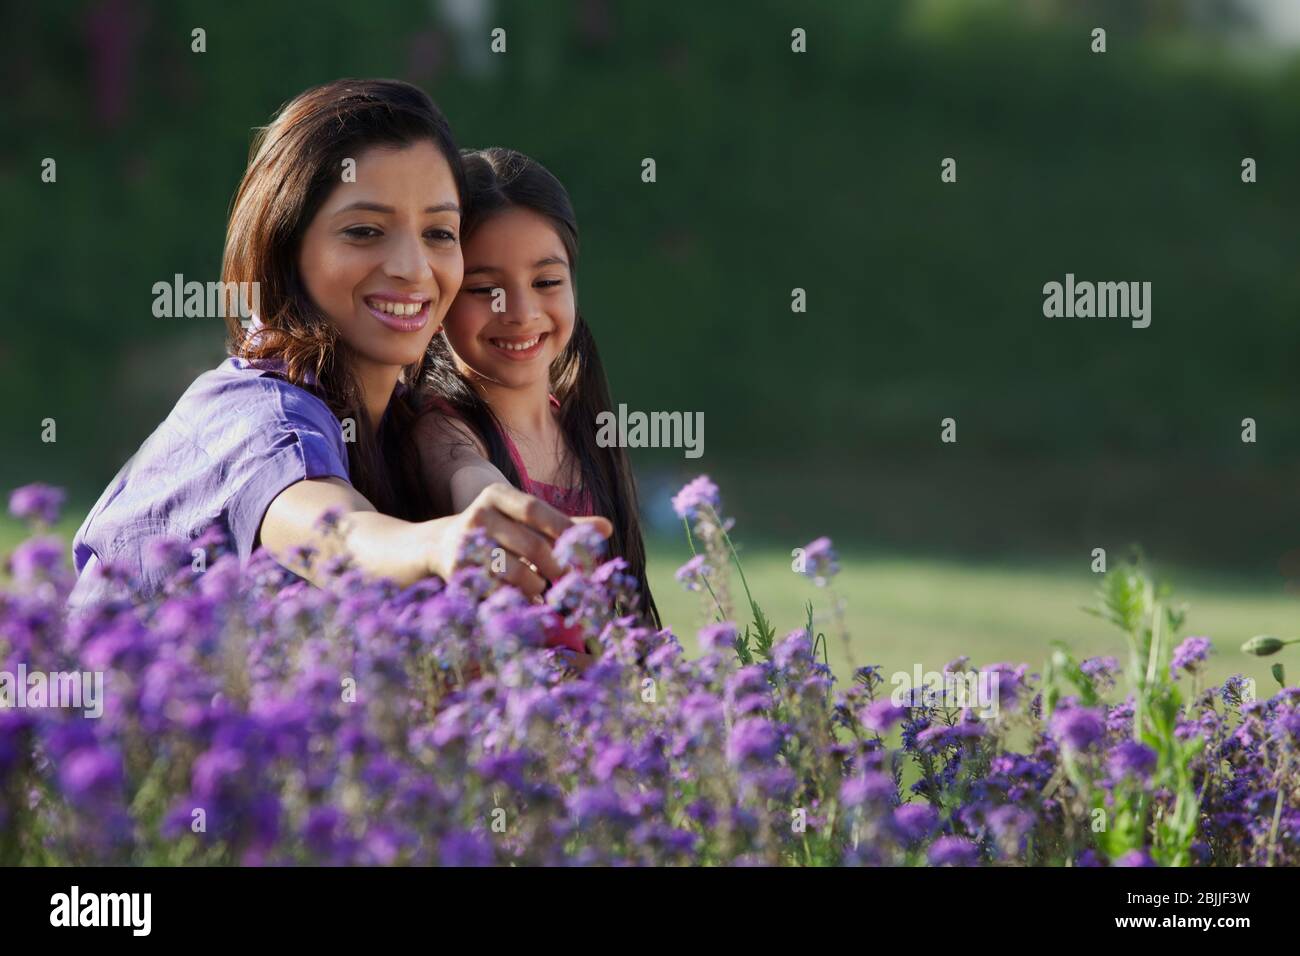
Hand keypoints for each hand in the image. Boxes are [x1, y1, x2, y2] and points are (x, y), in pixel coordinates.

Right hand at [427, 484, 611, 598]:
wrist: (438, 547)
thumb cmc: (498, 533)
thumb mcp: (524, 522)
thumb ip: (563, 526)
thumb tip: (606, 528)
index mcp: (496, 495)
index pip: (536, 509)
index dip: (564, 530)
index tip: (586, 552)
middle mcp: (478, 515)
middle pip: (531, 545)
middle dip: (558, 568)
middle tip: (573, 583)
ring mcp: (464, 545)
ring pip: (516, 572)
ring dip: (538, 587)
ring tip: (544, 592)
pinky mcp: (457, 574)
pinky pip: (498, 592)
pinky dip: (518, 601)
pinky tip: (526, 604)